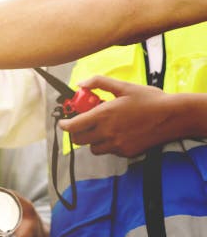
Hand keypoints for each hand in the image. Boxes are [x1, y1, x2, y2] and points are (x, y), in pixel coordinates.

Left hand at [59, 75, 190, 156]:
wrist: (174, 116)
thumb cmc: (149, 99)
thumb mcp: (123, 86)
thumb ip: (99, 83)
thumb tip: (81, 84)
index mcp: (104, 115)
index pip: (73, 126)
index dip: (64, 125)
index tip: (63, 122)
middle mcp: (108, 132)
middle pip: (79, 140)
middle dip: (77, 132)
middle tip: (83, 123)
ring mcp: (117, 145)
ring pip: (93, 148)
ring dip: (92, 139)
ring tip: (103, 128)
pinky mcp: (127, 153)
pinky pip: (110, 151)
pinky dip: (108, 144)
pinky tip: (118, 133)